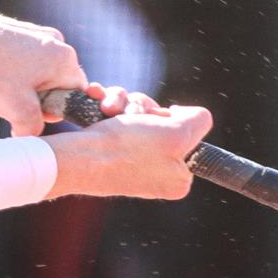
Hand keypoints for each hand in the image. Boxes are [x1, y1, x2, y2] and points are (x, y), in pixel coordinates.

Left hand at [0, 6, 87, 136]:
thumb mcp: (16, 111)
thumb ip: (34, 129)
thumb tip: (32, 134)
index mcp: (65, 59)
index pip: (78, 95)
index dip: (56, 111)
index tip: (33, 112)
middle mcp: (57, 41)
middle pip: (59, 84)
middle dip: (39, 99)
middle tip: (13, 102)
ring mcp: (38, 33)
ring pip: (40, 73)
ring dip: (24, 87)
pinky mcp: (19, 31)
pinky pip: (26, 60)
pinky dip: (13, 73)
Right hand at [46, 102, 212, 200]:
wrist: (78, 157)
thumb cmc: (127, 149)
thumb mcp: (178, 133)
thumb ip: (199, 120)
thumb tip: (188, 115)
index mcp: (178, 179)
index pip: (188, 133)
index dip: (170, 121)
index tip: (155, 124)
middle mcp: (156, 173)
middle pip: (160, 120)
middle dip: (142, 108)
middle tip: (130, 114)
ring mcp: (131, 162)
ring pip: (137, 114)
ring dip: (122, 103)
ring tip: (108, 108)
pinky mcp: (108, 150)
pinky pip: (115, 118)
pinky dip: (107, 104)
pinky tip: (97, 99)